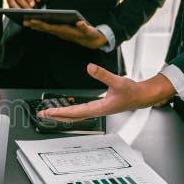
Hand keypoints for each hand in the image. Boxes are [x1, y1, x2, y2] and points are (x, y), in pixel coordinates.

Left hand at [24, 20, 107, 48]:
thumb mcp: (89, 30)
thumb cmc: (89, 34)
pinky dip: (41, 26)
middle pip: (45, 28)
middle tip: (23, 21)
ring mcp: (60, 33)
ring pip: (45, 29)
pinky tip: (35, 23)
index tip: (33, 20)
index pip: (50, 27)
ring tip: (26, 22)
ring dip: (35, 26)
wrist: (91, 41)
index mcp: (65, 31)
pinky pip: (48, 29)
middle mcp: (60, 33)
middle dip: (34, 24)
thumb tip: (81, 23)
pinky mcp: (60, 32)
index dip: (41, 24)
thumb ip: (85, 27)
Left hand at [37, 64, 175, 121]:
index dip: (61, 112)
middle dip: (56, 116)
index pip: (75, 112)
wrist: (141, 97)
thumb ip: (103, 74)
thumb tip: (89, 67)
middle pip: (71, 117)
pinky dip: (70, 112)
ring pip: (75, 115)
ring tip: (49, 113)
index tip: (49, 112)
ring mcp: (96, 110)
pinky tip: (65, 110)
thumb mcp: (117, 80)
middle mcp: (95, 111)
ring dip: (62, 115)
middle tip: (41, 115)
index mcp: (98, 108)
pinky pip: (80, 112)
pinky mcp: (97, 107)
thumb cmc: (132, 91)